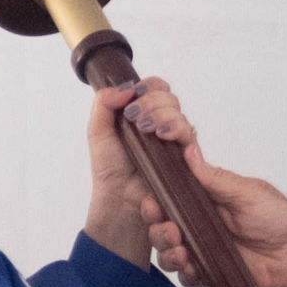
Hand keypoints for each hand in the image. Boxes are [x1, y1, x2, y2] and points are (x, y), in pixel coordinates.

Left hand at [83, 75, 199, 263]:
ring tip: (144, 127)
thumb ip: (103, 103)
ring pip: (180, 114)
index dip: (150, 86)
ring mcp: (174, 142)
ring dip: (163, 114)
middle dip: (153, 101)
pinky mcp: (184, 158)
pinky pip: (189, 136)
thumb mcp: (97, 131)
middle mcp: (162, 125)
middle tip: (133, 116)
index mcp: (144, 115)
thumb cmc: (109, 169)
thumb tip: (124, 88)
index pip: (157, 88)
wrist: (117, 200)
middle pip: (170, 98)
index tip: (135, 94)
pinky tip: (162, 134)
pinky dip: (176, 129)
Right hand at [137, 141, 286, 286]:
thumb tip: (189, 152)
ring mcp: (202, 251)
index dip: (155, 200)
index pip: (169, 199)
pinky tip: (192, 267)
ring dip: (168, 252)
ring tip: (181, 251)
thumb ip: (215, 179)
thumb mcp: (247, 192)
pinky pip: (186, 277)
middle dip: (158, 230)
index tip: (151, 201)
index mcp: (204, 201)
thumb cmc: (280, 218)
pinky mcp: (210, 274)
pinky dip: (185, 273)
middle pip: (162, 228)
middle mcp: (198, 226)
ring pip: (169, 253)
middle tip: (170, 230)